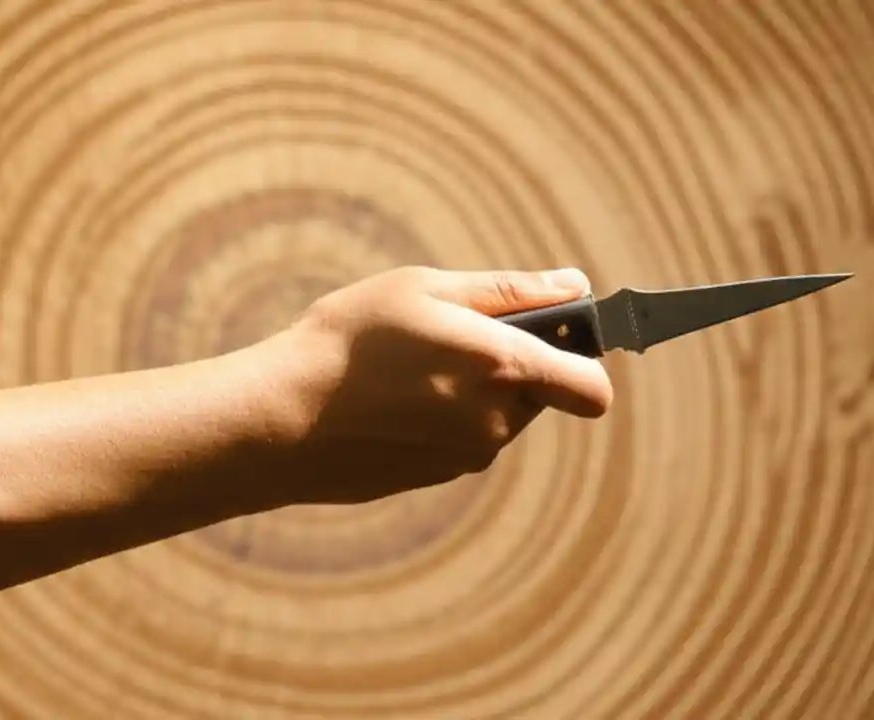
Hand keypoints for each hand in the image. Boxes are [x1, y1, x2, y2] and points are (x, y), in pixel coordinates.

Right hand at [269, 266, 612, 503]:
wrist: (280, 417)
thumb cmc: (349, 340)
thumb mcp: (425, 289)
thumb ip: (511, 291)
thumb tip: (574, 286)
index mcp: (504, 370)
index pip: (593, 388)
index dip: (583, 356)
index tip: (554, 332)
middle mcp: (495, 424)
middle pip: (540, 394)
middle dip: (513, 364)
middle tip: (446, 335)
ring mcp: (464, 458)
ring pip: (497, 417)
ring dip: (473, 391)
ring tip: (407, 367)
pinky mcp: (434, 478)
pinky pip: (459, 440)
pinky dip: (440, 418)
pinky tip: (389, 400)